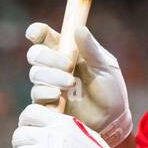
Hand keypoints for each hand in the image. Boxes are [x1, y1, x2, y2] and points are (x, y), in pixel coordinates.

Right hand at [25, 22, 131, 145]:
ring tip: (70, 83)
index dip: (37, 32)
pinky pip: (37, 95)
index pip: (45, 36)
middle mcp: (55, 66)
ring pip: (35, 74)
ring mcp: (49, 84)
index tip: (36, 34)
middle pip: (35, 54)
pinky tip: (60, 96)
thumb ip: (91, 49)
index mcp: (68, 51)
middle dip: (48, 58)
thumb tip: (79, 29)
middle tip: (68, 65)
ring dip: (52, 76)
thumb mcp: (105, 67)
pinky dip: (47, 93)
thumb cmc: (111, 89)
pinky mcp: (47, 103)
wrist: (112, 119)